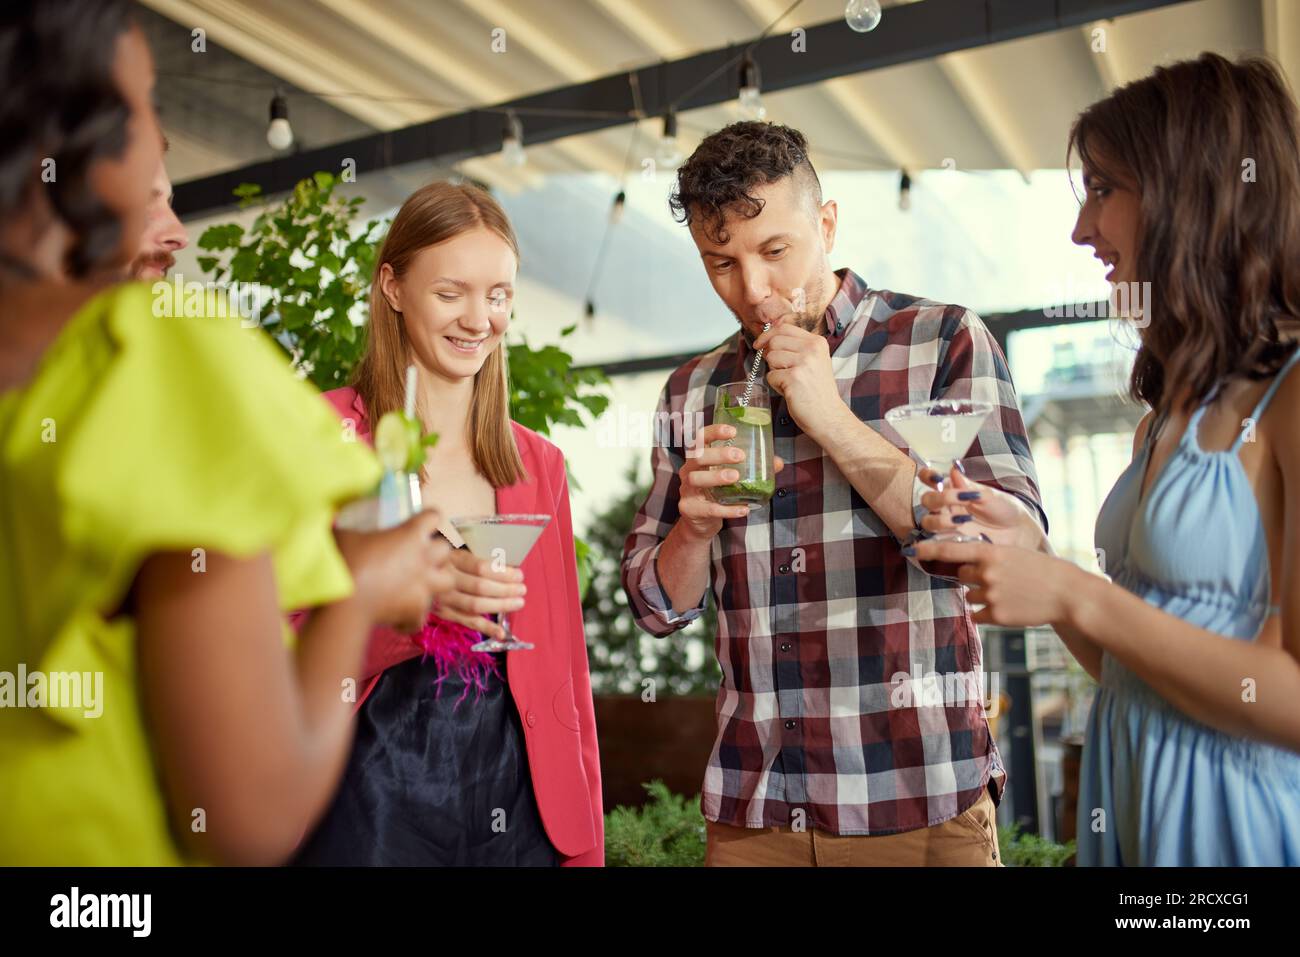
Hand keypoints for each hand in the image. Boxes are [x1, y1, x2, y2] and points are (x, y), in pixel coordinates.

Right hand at [335, 510, 452, 632]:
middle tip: (418, 556)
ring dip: (436, 581)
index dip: (428, 519)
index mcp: (410, 535)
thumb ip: (352, 527)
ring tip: (420, 584)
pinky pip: (423, 616)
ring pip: (448, 581)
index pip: (433, 517)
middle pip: (445, 549)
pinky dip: (411, 618)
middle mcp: (424, 558)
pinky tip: (399, 617)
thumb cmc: (346, 561)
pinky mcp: (417, 610)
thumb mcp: (345, 534)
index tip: (420, 523)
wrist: (345, 600)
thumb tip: (341, 523)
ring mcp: (424, 586)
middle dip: (435, 551)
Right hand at [434, 548, 527, 642]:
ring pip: (475, 605)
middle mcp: (445, 579)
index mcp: (451, 559)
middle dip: (506, 590)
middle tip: (522, 589)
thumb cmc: (445, 560)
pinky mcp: (443, 613)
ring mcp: (443, 598)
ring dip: (500, 606)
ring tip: (518, 603)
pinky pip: (467, 622)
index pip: (481, 568)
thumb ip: (478, 559)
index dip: (503, 573)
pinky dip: (486, 628)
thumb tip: (508, 568)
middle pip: (480, 587)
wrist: (412, 572)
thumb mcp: (458, 550)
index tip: (519, 575)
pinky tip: (501, 632)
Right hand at [676, 422, 785, 541]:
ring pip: (696, 479)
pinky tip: (743, 509)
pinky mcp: (690, 509)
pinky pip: (708, 509)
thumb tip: (777, 462)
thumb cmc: (715, 493)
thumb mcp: (729, 478)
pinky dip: (726, 509)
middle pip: (697, 457)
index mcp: (698, 458)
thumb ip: (752, 469)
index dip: (714, 432)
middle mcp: (688, 471)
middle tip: (740, 456)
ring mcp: (687, 490)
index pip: (700, 438)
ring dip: (716, 477)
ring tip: (736, 477)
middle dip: (718, 454)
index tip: (732, 431)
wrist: (699, 522)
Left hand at [753, 318, 843, 435]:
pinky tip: (790, 391)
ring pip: (771, 358)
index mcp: (817, 342)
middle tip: (781, 371)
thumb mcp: (814, 361)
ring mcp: (803, 363)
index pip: (784, 327)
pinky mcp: (794, 378)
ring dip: (774, 372)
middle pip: (774, 341)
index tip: (760, 344)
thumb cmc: (817, 390)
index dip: (768, 334)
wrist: (828, 416)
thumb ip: (796, 347)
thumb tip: (768, 337)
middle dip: (771, 356)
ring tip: (789, 382)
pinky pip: (770, 376)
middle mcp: (812, 349)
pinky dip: (776, 386)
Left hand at [906, 538, 1080, 626]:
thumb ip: (988, 557)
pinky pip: (978, 616)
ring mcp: (990, 596)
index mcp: (991, 553)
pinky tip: (1010, 607)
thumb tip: (964, 565)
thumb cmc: (1041, 570)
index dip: (928, 549)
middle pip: (961, 576)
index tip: (911, 549)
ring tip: (1009, 594)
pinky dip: (988, 613)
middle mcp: (986, 573)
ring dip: (983, 596)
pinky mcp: (996, 616)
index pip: (950, 550)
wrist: (1067, 593)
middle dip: (974, 578)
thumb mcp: (1014, 554)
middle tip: (998, 580)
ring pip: (970, 597)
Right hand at [918, 464, 1045, 550]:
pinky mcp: (950, 543)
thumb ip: (969, 487)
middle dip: (939, 498)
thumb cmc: (1005, 509)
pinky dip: (942, 538)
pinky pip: (935, 542)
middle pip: (926, 500)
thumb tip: (953, 470)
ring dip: (940, 520)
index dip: (927, 476)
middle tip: (961, 499)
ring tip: (962, 521)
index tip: (937, 478)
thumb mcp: (990, 496)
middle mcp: (945, 507)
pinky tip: (959, 536)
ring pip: (927, 522)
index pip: (930, 479)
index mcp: (953, 490)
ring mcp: (946, 526)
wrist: (1019, 532)